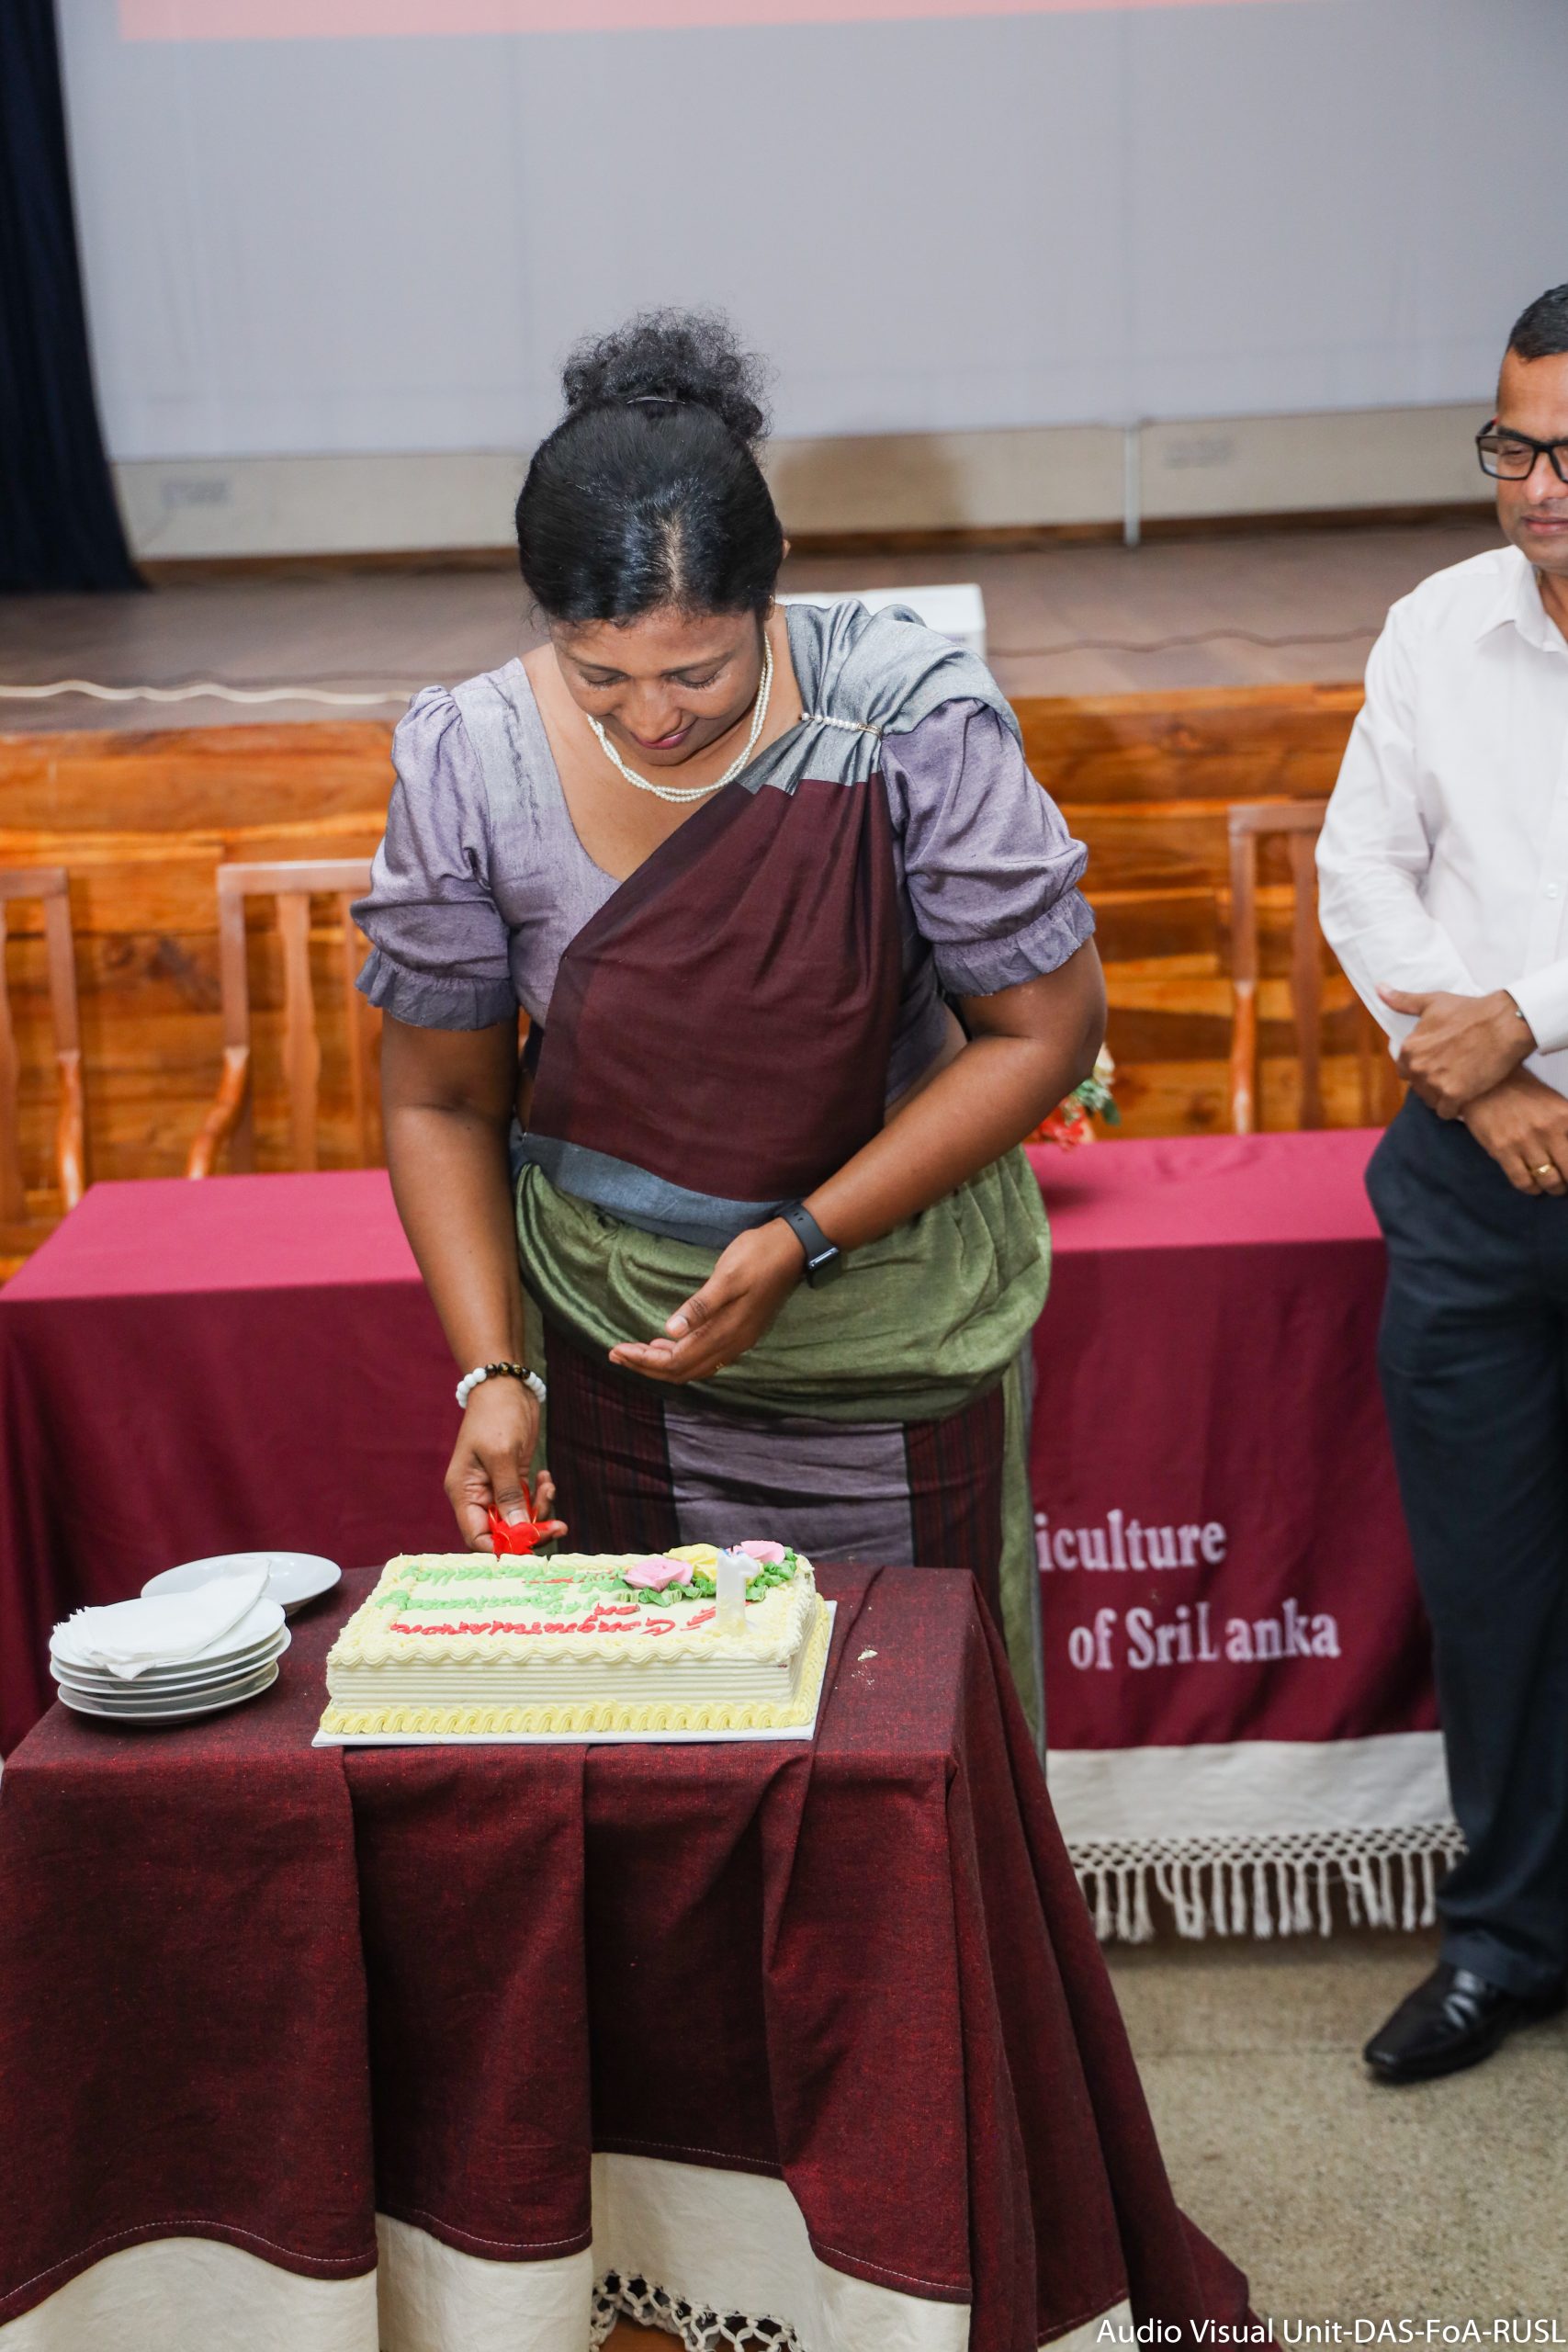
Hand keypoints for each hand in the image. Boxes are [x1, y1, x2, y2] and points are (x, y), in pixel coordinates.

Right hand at [444, 1376, 561, 1550]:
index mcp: (464, 1493)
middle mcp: (477, 1496)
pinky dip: (542, 1496)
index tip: (531, 1545)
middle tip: (559, 1527)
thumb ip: (509, 1494)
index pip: (477, 1537)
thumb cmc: (497, 1415)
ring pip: (519, 1519)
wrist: (506, 1386)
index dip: (502, 1547)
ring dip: (541, 1511)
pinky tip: (546, 1477)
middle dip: (530, 1532)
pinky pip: (529, 1502)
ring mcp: (496, 1488)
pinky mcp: (513, 1480)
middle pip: (502, 1533)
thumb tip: (518, 1532)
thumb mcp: (502, 1454)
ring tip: (550, 1488)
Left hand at [608, 1219, 805, 1384]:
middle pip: (682, 1371)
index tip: (617, 1350)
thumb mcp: (727, 1276)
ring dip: (663, 1363)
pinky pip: (705, 1357)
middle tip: (616, 1354)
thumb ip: (700, 1306)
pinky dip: (681, 1355)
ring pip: (694, 1367)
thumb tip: (671, 1331)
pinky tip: (668, 1342)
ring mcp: (739, 1341)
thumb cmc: (758, 1255)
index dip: (645, 1360)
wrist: (794, 1248)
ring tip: (635, 1351)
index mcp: (726, 1332)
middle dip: (647, 1366)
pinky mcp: (741, 1332)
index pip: (677, 1361)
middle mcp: (732, 1345)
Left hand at [1380, 986, 1532, 1118]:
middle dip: (1430, 1081)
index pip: (1404, 1069)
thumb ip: (1403, 1001)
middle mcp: (1417, 1067)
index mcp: (1409, 1048)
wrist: (1504, 1024)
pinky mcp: (1455, 1096)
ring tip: (1459, 1082)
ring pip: (1430, 1100)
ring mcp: (1435, 1083)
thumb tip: (1380, 989)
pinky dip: (1454, 1107)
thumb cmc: (1470, 1011)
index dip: (1420, 1066)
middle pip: (1417, 1086)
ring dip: (1441, 1095)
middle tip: (1451, 1071)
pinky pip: (1446, 1112)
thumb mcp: (1433, 1002)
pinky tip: (1466, 1095)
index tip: (1437, 1061)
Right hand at [1460, 1070, 1567, 1195]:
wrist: (1484, 1084)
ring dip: (1553, 1187)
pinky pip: (1522, 1181)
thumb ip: (1567, 1127)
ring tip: (1551, 1185)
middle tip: (1566, 1182)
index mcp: (1564, 1116)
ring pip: (1548, 1180)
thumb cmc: (1522, 1092)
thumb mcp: (1555, 1103)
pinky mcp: (1502, 1150)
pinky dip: (1531, 1188)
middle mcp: (1547, 1129)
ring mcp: (1524, 1141)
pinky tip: (1532, 1185)